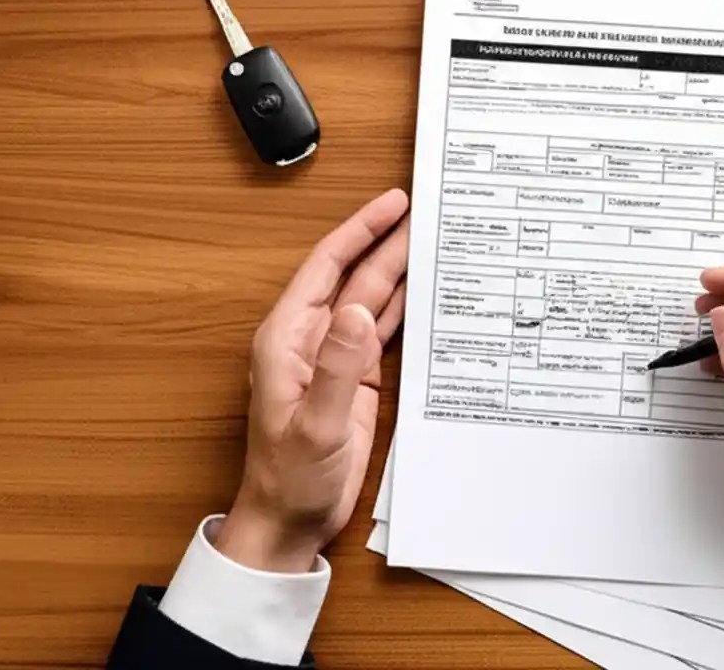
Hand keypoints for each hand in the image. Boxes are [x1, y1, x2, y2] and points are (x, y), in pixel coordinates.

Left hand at [217, 189, 410, 572]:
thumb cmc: (288, 477)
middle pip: (356, 277)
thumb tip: (359, 313)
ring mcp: (336, 358)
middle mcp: (312, 339)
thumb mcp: (314, 423)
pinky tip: (430, 292)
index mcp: (288, 337)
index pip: (328, 266)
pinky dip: (408, 310)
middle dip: (389, 242)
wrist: (291, 519)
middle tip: (427, 213)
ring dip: (402, 271)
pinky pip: (386, 333)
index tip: (391, 204)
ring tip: (435, 240)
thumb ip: (336, 367)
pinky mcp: (357, 379)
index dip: (360, 230)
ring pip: (375, 300)